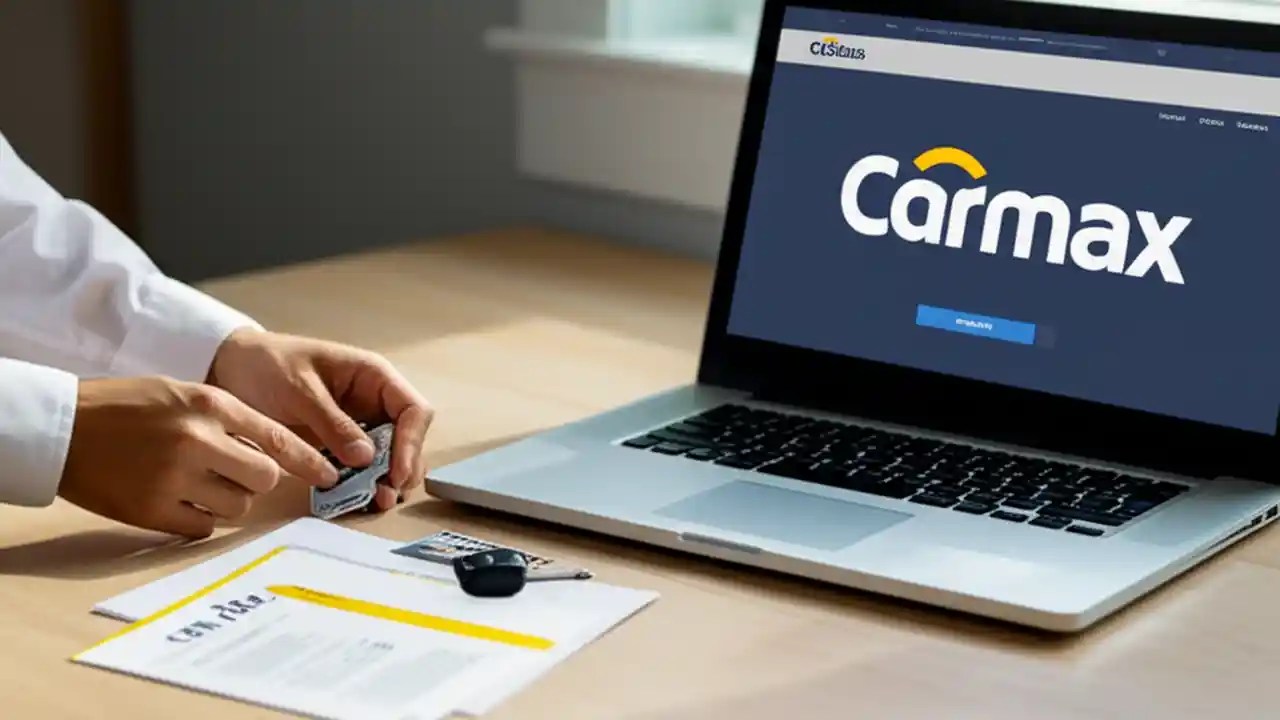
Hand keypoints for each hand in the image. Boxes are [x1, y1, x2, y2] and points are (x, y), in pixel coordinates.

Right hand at [59, 377, 337, 537]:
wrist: (64, 427)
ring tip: (196, 482)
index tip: (330, 475)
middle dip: (257, 481)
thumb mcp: (182, 393)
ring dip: (227, 499)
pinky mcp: (153, 509)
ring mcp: (175, 477)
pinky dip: (197, 518)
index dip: (308, 461)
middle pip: (264, 478)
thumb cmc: (126, 407)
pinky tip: (175, 500)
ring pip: (238, 505)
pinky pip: (203, 527)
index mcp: (210, 405)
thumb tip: (271, 452)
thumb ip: (227, 418)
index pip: (277, 438)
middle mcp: (198, 440)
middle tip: (233, 474)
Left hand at [207, 329, 432, 510]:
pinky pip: (360, 466)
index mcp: (373, 376)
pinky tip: (356, 499)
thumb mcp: (299, 390)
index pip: (413, 410)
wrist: (230, 367)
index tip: (395, 471)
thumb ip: (333, 423)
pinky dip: (361, 483)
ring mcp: (358, 423)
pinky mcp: (338, 443)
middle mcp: (373, 400)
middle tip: (387, 495)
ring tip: (376, 503)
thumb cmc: (267, 364)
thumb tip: (367, 457)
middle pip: (406, 437)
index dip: (411, 442)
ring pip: (388, 455)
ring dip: (386, 480)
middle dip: (402, 467)